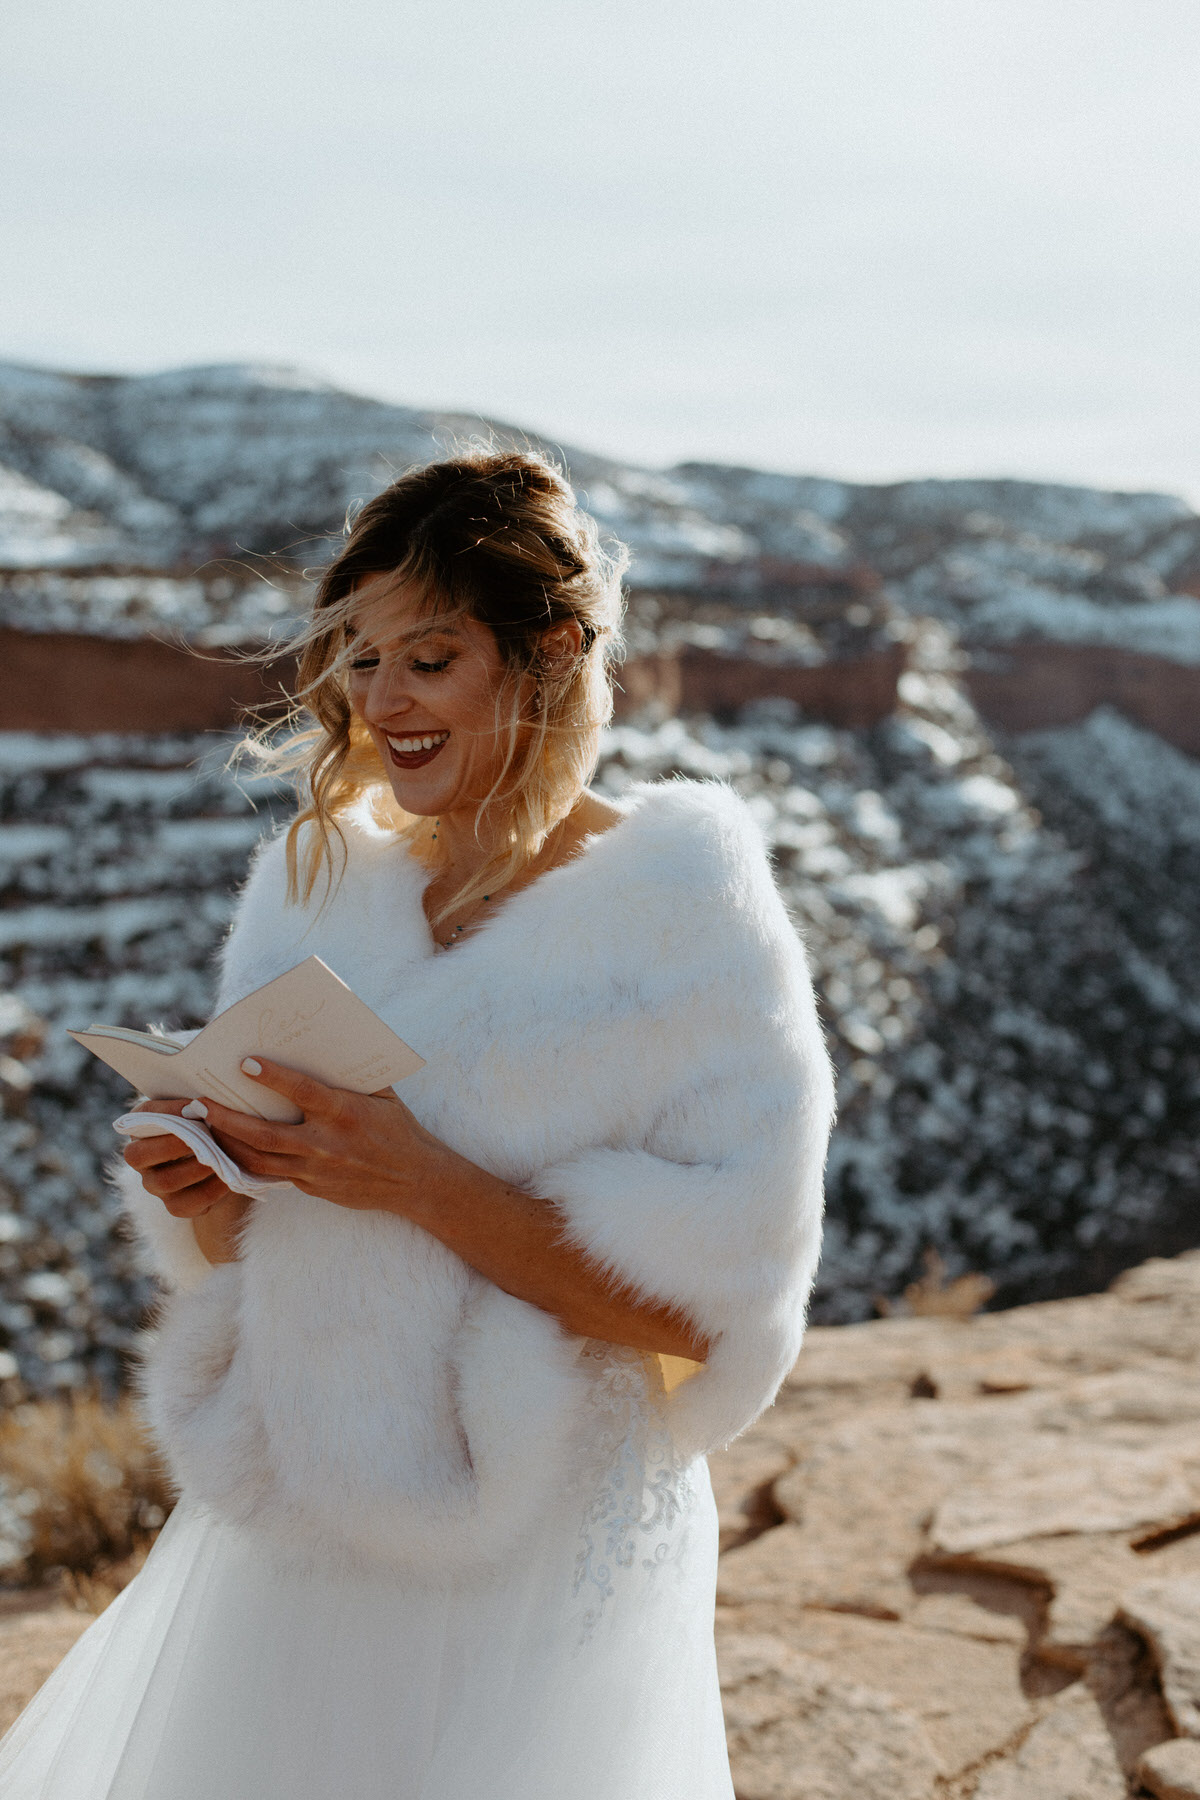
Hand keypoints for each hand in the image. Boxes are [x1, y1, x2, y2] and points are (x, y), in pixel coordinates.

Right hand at [121, 1097, 235, 1217]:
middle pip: (138, 1155)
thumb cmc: (206, 1123)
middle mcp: (141, 1160)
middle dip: (172, 1144)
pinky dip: (212, 1190)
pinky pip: (189, 1204)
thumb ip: (194, 1104)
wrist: (221, 1156)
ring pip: (166, 1181)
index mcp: (141, 1128)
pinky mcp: (176, 1206)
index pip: (142, 1117)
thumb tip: (203, 1105)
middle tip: (203, 1134)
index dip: (166, 1111)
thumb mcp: (197, 1110)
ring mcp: (156, 1186)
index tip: (194, 1106)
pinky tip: (228, 1177)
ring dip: (196, 1168)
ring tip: (219, 1156)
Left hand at [192, 1058, 451, 1214]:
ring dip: (228, 1142)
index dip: (273, 1077)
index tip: (245, 1063)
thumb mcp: (383, 1096)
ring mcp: (316, 1170)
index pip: (303, 1092)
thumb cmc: (398, 1129)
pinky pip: (271, 1174)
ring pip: (260, 1158)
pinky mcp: (311, 1188)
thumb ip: (352, 1076)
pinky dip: (246, 1160)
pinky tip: (227, 1148)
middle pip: (265, 1134)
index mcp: (346, 1114)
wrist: (414, 1180)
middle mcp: (327, 1144)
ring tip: (205, 1126)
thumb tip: (320, 1047)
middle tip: (199, 1104)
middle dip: (228, 1119)